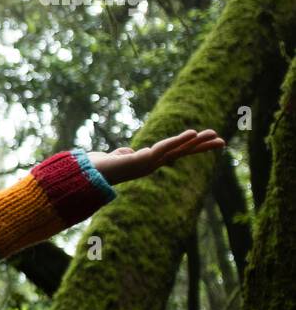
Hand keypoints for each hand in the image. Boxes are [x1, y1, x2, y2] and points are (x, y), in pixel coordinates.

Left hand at [87, 129, 224, 184]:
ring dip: (196, 143)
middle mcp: (152, 164)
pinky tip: (193, 133)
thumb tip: (127, 153)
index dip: (189, 147)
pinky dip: (179, 141)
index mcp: (148, 162)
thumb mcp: (116, 157)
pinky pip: (165, 148)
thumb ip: (125, 155)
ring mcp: (149, 163)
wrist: (86, 176)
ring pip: (178, 150)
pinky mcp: (143, 160)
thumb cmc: (99, 168)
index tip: (204, 140)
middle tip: (222, 141)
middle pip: (181, 152)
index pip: (174, 152)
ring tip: (214, 136)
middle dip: (201, 147)